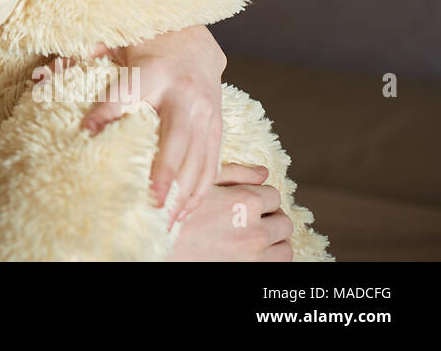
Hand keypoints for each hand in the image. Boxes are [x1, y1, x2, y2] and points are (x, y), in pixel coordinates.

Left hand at [38, 23, 226, 227]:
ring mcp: (206, 113)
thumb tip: (52, 70)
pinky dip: (199, 190)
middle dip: (164, 173)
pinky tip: (184, 211)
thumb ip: (93, 54)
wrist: (192, 43)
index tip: (87, 130)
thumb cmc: (149, 47)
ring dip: (184, 192)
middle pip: (176, 139)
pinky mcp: (216, 127)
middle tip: (152, 202)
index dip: (106, 112)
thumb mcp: (121, 43)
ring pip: (199, 158)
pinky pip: (211, 163)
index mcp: (156, 72)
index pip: (127, 94)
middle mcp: (184, 95)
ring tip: (167, 221)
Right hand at [169, 163, 293, 260]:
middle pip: (283, 221)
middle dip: (270, 218)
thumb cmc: (175, 213)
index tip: (247, 202)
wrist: (158, 247)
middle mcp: (255, 229)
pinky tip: (252, 252)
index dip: (260, 197)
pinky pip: (277, 265)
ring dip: (274, 241)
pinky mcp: (251, 271)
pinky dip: (270, 258)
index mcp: (245, 201)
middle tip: (251, 220)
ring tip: (254, 238)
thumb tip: (263, 172)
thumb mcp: (200, 184)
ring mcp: (255, 255)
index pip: (274, 195)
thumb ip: (234, 174)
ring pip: (285, 247)